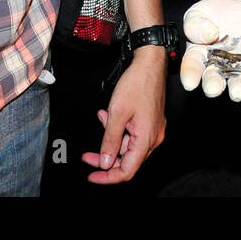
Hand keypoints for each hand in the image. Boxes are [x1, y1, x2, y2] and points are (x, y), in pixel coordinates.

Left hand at [83, 45, 166, 183]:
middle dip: (105, 158)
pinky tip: (108, 115)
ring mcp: (153, 129)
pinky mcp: (150, 121)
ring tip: (100, 120)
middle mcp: (153, 138)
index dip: (107, 176)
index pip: (127, 170)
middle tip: (87, 156)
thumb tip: (104, 162)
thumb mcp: (117, 113)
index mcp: (146, 139)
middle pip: (127, 160)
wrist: (150, 63)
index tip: (92, 175)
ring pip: (128, 145)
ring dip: (111, 138)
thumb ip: (110, 140)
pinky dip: (119, 129)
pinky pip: (132, 133)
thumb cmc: (137, 83)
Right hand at [179, 0, 240, 101]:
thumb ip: (195, 23)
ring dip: (238, 88)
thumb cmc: (215, 14)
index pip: (191, 67)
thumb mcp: (198, 12)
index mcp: (198, 55)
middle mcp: (218, 66)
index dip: (189, 75)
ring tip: (237, 93)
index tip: (189, 83)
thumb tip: (208, 34)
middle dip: (213, 86)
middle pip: (214, 80)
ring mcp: (239, 66)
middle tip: (213, 89)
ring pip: (238, 81)